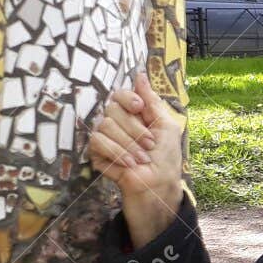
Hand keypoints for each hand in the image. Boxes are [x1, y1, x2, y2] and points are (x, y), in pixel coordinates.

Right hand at [90, 71, 185, 246]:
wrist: (158, 188)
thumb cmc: (166, 159)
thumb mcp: (167, 126)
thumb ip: (152, 101)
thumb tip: (139, 75)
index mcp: (133, 114)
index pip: (119, 94)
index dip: (128, 98)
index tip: (140, 108)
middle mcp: (117, 123)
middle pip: (112, 108)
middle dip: (134, 128)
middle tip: (149, 145)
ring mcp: (104, 138)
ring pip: (104, 125)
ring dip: (128, 143)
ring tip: (142, 158)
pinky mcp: (96, 154)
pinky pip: (98, 142)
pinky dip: (117, 152)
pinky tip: (129, 164)